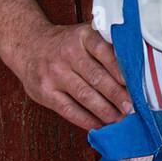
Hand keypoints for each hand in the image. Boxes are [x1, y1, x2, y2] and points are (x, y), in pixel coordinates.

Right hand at [9, 22, 133, 130]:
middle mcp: (68, 54)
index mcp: (82, 36)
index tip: (133, 83)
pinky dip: (86, 120)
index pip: (103, 51)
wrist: (28, 46)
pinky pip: (68, 109)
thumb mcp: (83, 35)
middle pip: (96, 77)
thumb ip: (104, 46)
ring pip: (84, 96)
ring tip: (120, 120)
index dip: (119, 68)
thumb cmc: (65, 43)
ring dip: (105, 111)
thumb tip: (133, 68)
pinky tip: (99, 125)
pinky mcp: (45, 92)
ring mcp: (54, 74)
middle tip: (132, 108)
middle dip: (117, 95)